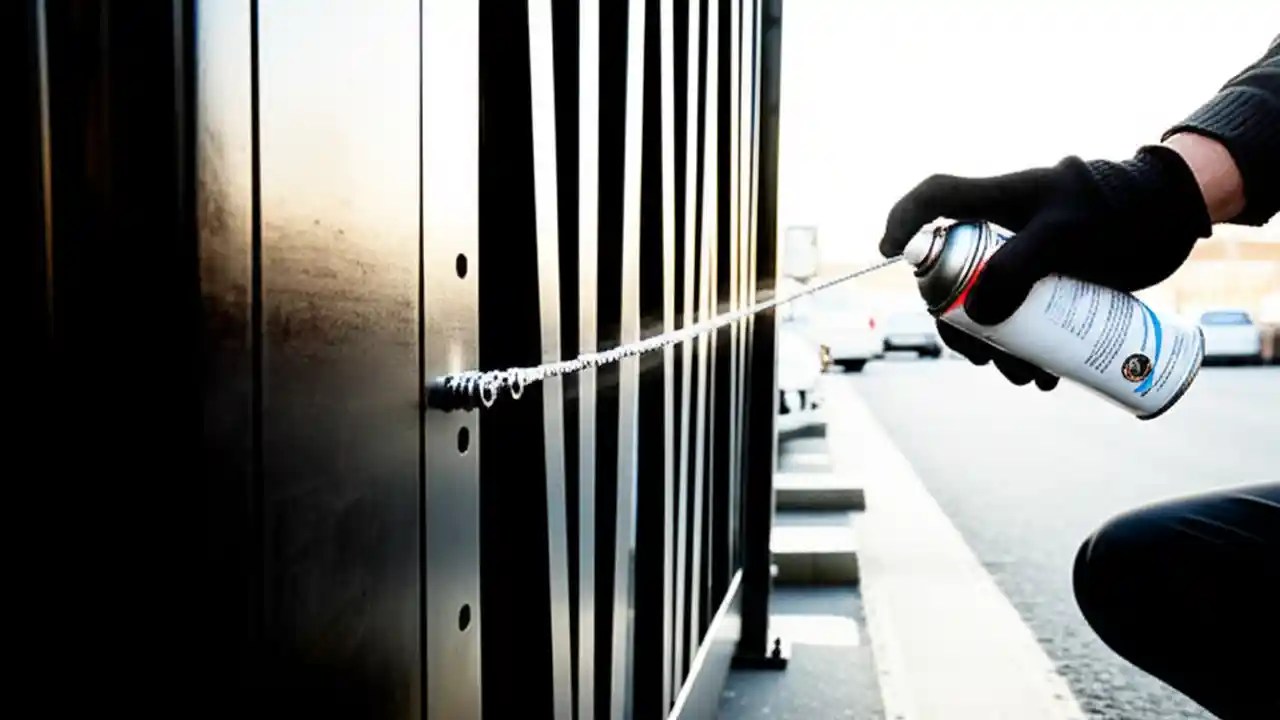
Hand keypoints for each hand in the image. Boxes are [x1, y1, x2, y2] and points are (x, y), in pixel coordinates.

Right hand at [880, 144, 1212, 389]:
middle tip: (982, 360)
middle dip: (962, 327)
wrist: (1175, 220)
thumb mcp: (1067, 234)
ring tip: (1030, 379)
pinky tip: (1049, 375)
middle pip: (954, 277)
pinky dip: (1030, 352)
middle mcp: (1004, 231)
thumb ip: (1017, 267)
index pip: (935, 198)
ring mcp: (1028, 260)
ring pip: (991, 309)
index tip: (889, 252)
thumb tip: (974, 317)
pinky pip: (1026, 321)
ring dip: (999, 351)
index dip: (904, 219)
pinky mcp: (1053, 285)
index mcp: (998, 200)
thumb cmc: (1121, 211)